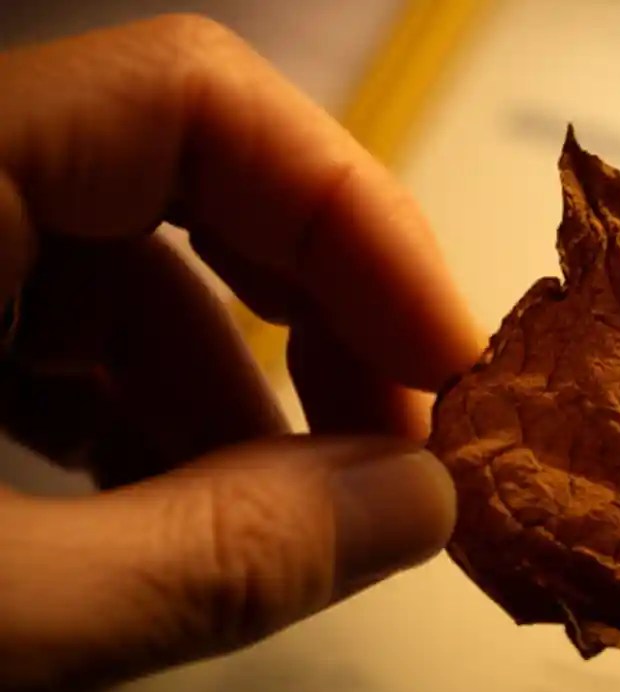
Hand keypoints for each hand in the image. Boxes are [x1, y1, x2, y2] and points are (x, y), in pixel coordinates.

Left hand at [0, 15, 481, 691]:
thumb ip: (219, 557)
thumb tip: (416, 505)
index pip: (196, 103)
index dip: (353, 217)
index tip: (445, 359)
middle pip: (192, 186)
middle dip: (323, 322)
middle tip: (407, 453)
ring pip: (138, 278)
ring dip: (246, 400)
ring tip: (301, 524)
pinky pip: (72, 338)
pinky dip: (158, 423)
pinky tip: (182, 517)